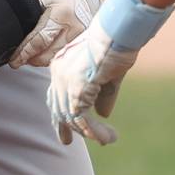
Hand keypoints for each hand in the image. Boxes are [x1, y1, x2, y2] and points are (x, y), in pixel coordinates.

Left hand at [10, 0, 98, 67]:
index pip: (40, 40)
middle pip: (48, 54)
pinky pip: (63, 55)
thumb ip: (30, 14)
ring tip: (28, 58)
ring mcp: (81, 38)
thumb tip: (15, 33)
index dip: (25, 52)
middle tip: (17, 60)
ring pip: (55, 58)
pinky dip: (50, 57)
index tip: (14, 59)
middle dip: (30, 59)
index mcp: (62, 15)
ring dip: (39, 60)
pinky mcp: (83, 43)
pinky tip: (41, 55)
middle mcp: (75, 29)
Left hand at [46, 21, 133, 145]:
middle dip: (63, 127)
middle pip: (56, 106)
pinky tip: (106, 136)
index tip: (65, 128)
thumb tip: (103, 114)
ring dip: (89, 132)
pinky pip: (80, 118)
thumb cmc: (116, 46)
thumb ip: (103, 95)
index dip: (59, 112)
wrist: (119, 32)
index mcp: (63, 65)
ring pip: (69, 116)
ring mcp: (65, 80)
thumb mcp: (108, 74)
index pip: (55, 94)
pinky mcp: (76, 88)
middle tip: (66, 142)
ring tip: (107, 139)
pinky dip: (93, 131)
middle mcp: (59, 72)